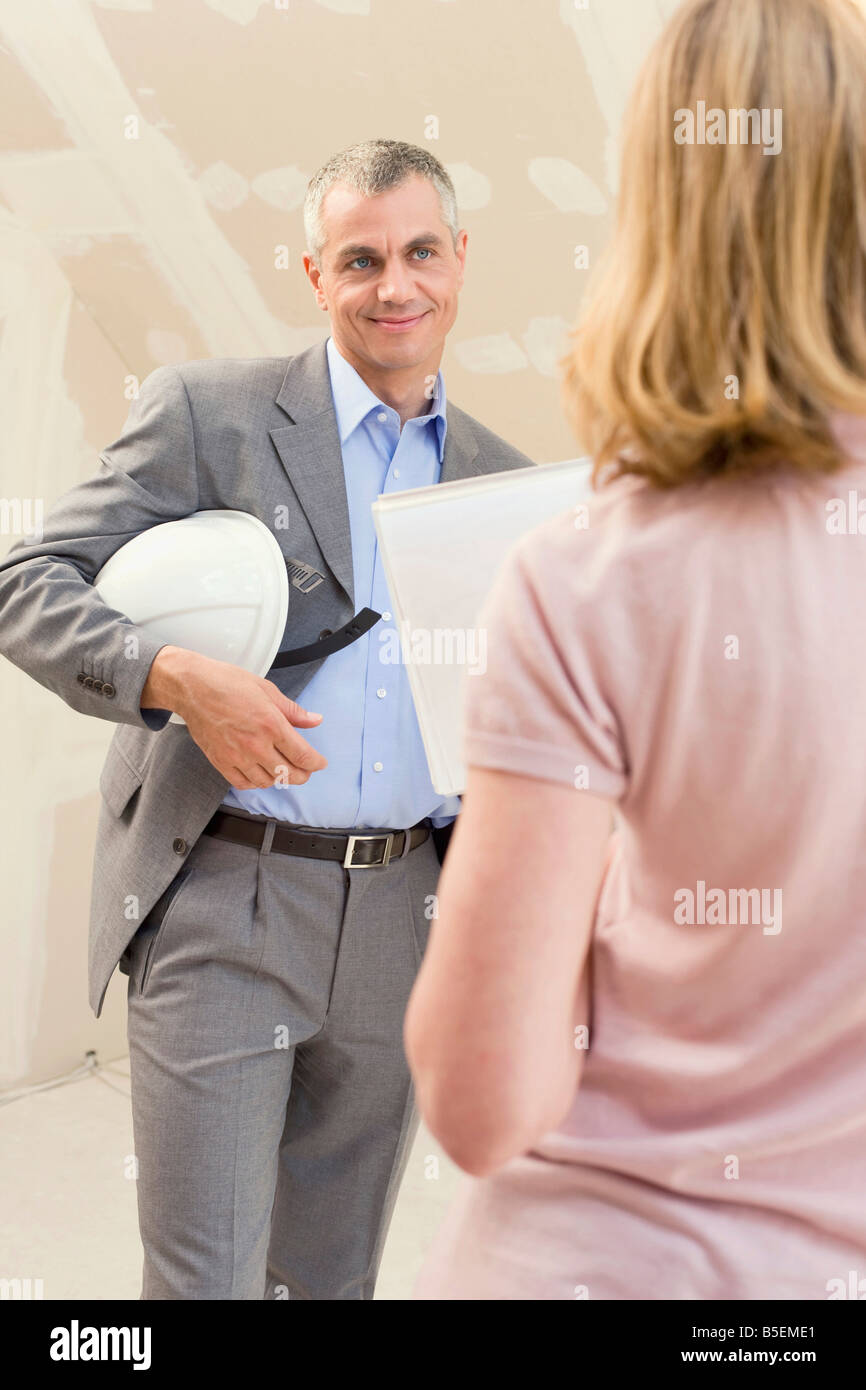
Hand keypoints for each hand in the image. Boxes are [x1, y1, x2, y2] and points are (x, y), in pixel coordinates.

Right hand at [143, 646, 326, 788]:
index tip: (319, 763)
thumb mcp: (267, 690)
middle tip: (305, 770)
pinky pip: (244, 783)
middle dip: (302, 775)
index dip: (315, 763)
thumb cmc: (227, 684)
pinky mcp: (221, 762)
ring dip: (279, 779)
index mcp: (271, 724)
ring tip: (283, 770)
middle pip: (288, 774)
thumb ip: (293, 711)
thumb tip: (314, 720)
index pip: (302, 755)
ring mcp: (237, 756)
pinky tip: (260, 774)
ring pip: (267, 782)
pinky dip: (256, 783)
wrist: (193, 688)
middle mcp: (255, 744)